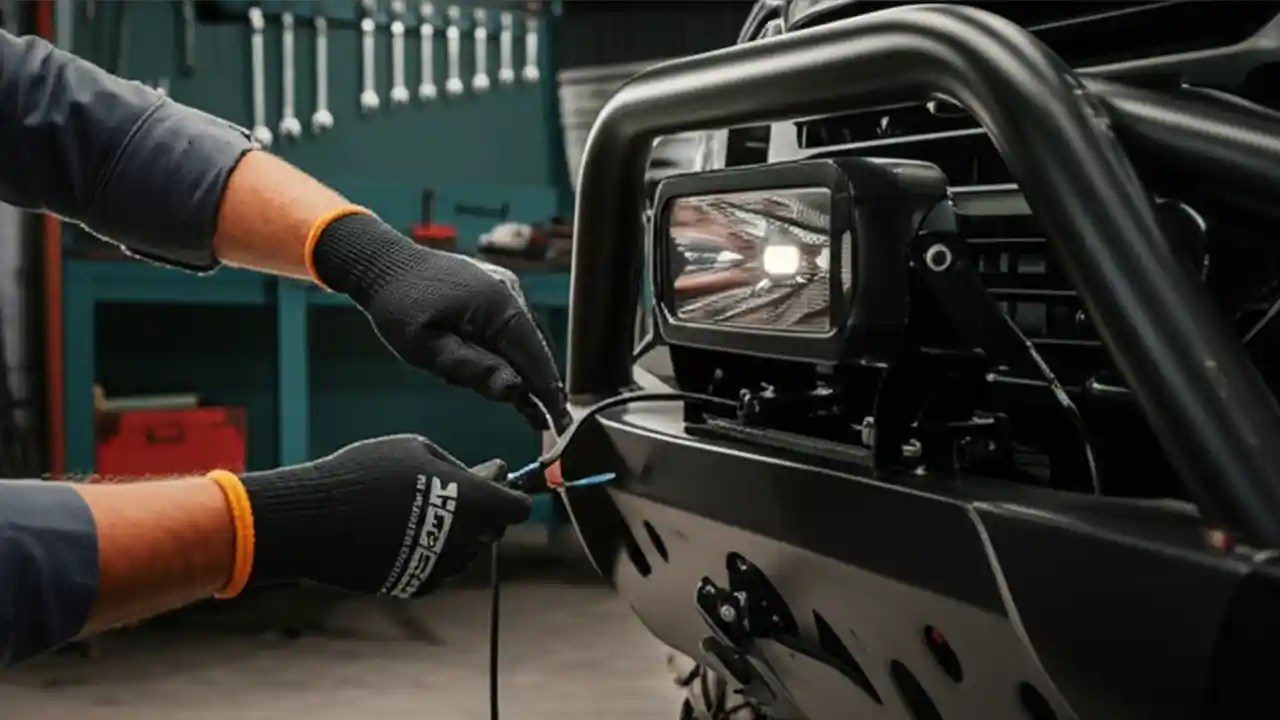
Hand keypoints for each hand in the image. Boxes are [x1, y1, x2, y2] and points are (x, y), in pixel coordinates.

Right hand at [241, 435, 529, 596]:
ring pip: (465, 551)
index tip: (499, 487)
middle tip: (453, 492)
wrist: (317, 519)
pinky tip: (401, 533)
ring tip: (417, 512)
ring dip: (455, 534)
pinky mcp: (415, 585)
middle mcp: (463, 538)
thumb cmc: (366, 473)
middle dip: (482, 513)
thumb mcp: (416, 449)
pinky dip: (430, 553)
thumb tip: (492, 472)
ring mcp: (439, 566)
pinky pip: (437, 568)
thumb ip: (459, 466)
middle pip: (492, 531)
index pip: (516, 509)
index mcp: (470, 500)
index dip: (512, 496)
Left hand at [311, 212, 569, 429]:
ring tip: (475, 381)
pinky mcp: (497, 288)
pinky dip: (501, 350)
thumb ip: (472, 370)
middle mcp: (512, 292)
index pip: (536, 359)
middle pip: (532, 351)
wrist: (382, 263)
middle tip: (530, 419)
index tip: (563, 425)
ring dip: (511, 367)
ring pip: (520, 341)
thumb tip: (515, 391)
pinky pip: (509, 327)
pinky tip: (479, 361)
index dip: (549, 395)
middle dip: (529, 384)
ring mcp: (506, 287)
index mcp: (500, 305)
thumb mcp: (426, 349)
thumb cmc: (399, 307)